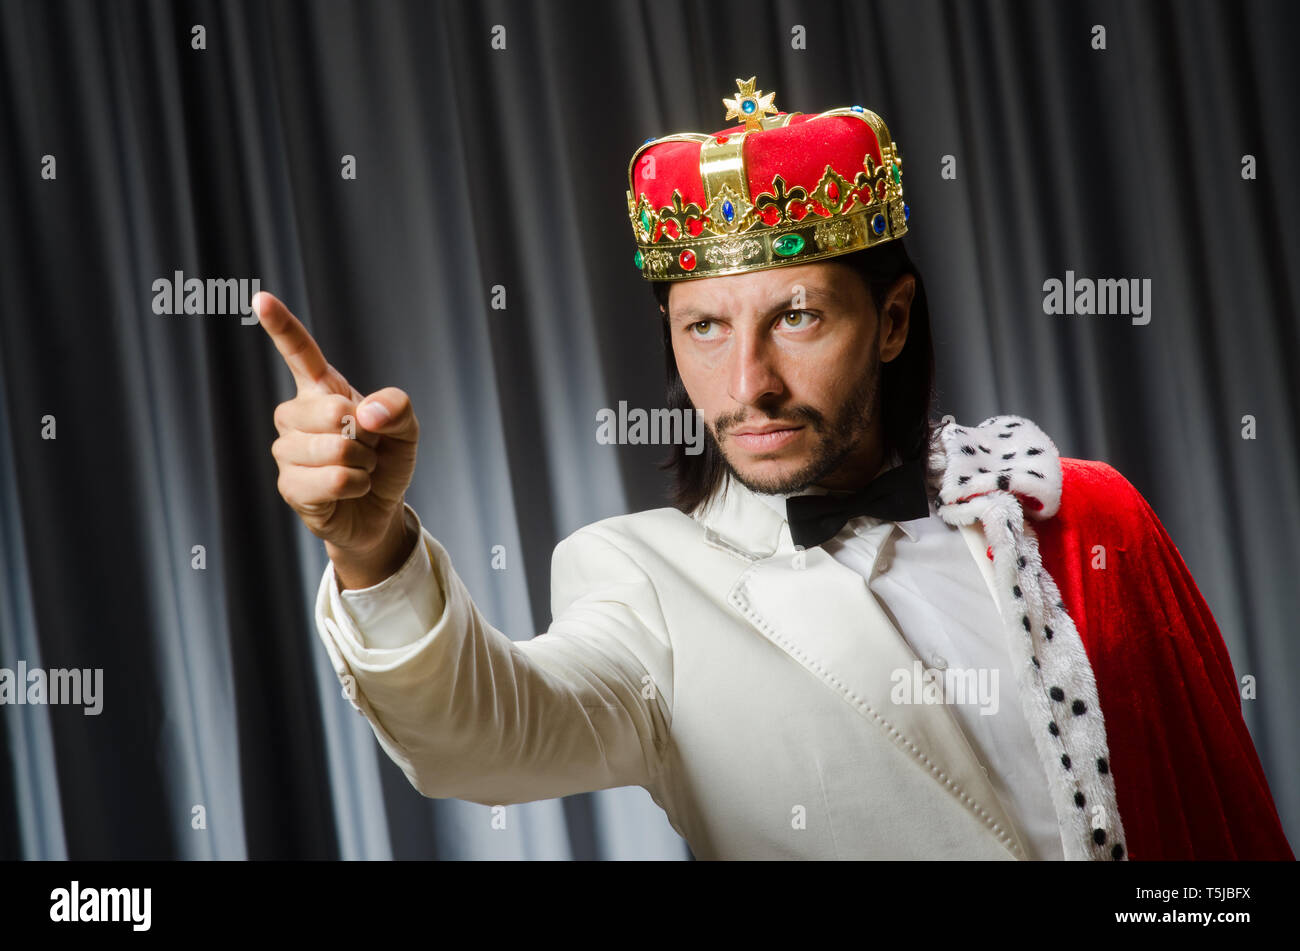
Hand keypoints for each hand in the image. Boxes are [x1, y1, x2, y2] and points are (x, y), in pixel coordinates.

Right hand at [255, 291, 419, 585]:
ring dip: (362, 463)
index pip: (300, 353)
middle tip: (368, 449)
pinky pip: (331, 480)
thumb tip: (364, 412)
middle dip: (363, 435)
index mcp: (322, 391)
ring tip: (360, 470)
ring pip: (332, 449)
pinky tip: (351, 490)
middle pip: (329, 412)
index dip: (282, 326)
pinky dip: (354, 486)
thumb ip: (397, 407)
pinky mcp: (289, 486)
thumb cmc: (386, 461)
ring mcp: (288, 451)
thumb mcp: (406, 429)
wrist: (379, 511)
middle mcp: (296, 415)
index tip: (261, 298)